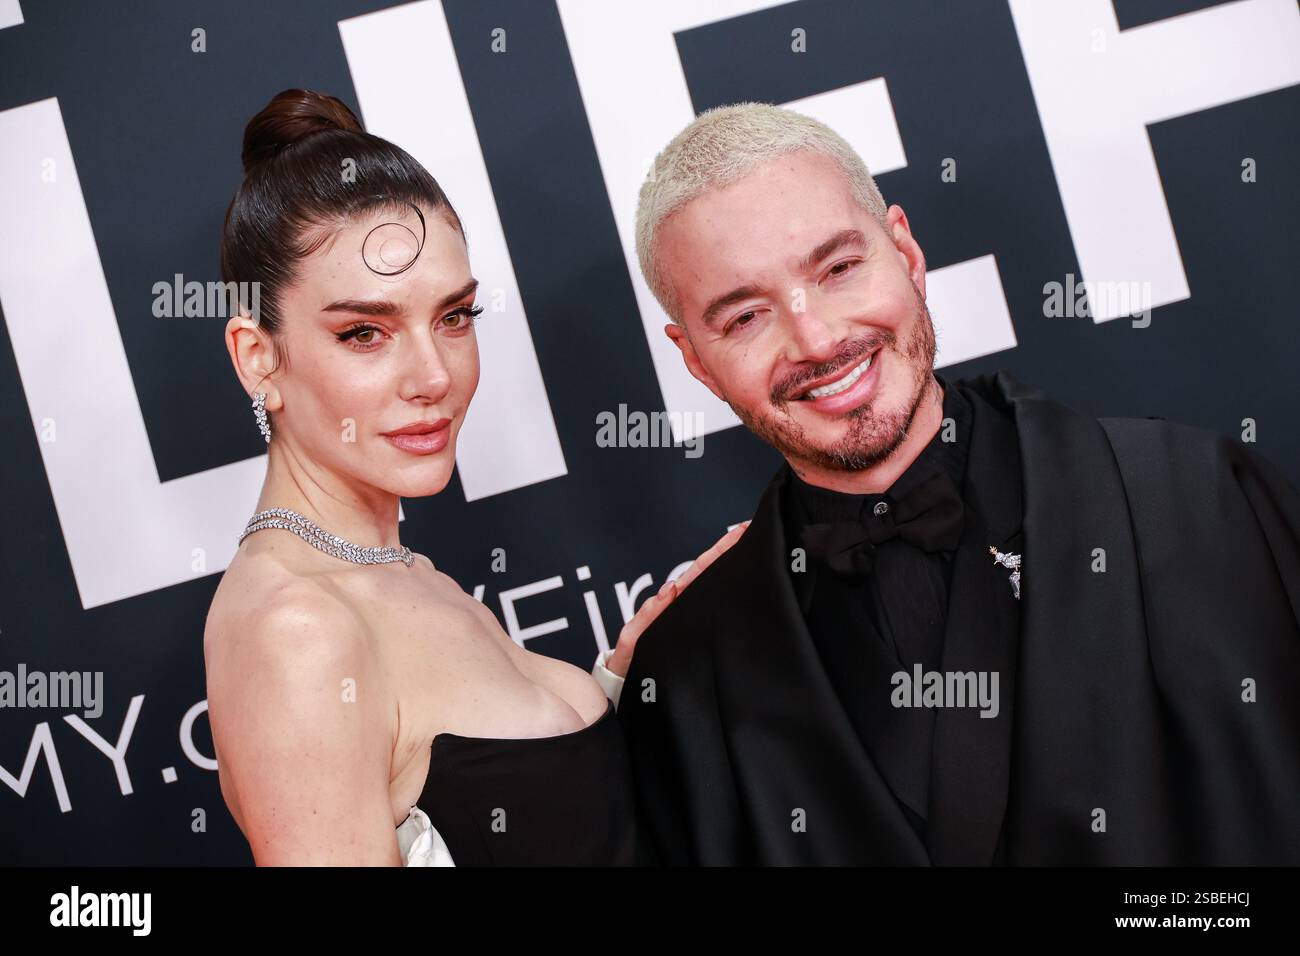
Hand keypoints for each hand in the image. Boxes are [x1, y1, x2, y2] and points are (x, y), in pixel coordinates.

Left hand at [604, 522, 749, 677]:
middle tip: (755, 532)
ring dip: (734, 572)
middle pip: (712, 576)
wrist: (627, 690)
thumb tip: (671, 588)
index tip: (739, 532)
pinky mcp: (698, 640)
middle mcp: (685, 609)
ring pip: (715, 592)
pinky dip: (732, 599)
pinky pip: (717, 617)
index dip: (719, 552)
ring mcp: (692, 623)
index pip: (699, 572)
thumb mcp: (633, 640)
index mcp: (671, 605)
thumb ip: (648, 615)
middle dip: (732, 553)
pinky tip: (749, 590)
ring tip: (757, 552)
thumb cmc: (629, 664)